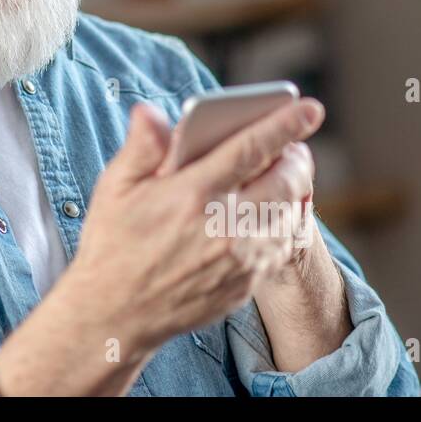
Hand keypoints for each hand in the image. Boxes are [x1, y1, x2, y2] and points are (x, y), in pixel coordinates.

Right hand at [67, 94, 325, 349]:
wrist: (115, 314)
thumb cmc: (112, 244)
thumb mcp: (114, 188)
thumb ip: (142, 146)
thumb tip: (152, 112)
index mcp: (190, 194)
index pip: (250, 149)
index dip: (283, 124)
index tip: (308, 108)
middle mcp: (222, 227)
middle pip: (284, 181)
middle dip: (296, 157)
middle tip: (291, 146)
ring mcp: (239, 260)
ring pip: (289, 214)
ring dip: (292, 190)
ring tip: (282, 175)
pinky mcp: (246, 284)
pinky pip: (280, 246)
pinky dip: (282, 223)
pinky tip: (268, 213)